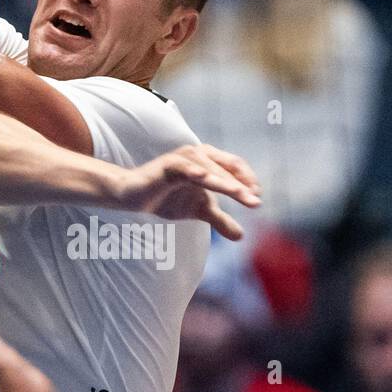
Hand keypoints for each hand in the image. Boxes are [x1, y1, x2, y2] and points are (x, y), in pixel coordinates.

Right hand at [117, 144, 260, 240]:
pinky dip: (193, 170)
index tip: (257, 198)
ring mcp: (181, 159)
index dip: (247, 181)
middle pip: (225, 167)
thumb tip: (241, 236)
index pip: (234, 166)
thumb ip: (220, 220)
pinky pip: (182, 167)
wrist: (133, 197)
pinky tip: (204, 177)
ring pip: (208, 168)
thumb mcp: (199, 210)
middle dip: (242, 185)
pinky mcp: (165, 166)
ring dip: (224, 181)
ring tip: (240, 194)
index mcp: (207, 160)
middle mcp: (197, 155)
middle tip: (255, 202)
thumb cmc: (167, 197)